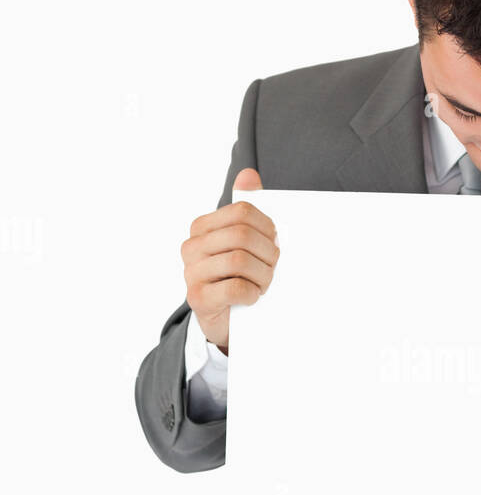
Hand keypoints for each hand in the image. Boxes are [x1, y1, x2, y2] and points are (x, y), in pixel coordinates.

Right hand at [181, 168, 279, 354]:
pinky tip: (253, 296)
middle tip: (272, 267)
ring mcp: (192, 273)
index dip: (267, 228)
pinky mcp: (198, 298)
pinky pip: (235, 288)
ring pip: (240, 261)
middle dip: (267, 253)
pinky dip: (252, 293)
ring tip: (263, 284)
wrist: (225, 319)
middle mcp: (192, 247)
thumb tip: (248, 175)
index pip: (243, 212)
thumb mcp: (244, 242)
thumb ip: (246, 209)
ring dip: (262, 275)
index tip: (273, 243)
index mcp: (202, 227)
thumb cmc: (237, 277)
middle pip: (242, 235)